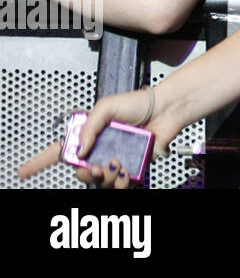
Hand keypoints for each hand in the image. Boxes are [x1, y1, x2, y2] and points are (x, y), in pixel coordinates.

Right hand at [17, 88, 178, 188]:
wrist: (167, 109)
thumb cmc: (139, 103)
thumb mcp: (107, 107)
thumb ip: (89, 126)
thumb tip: (80, 149)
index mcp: (89, 136)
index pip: (60, 151)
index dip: (39, 163)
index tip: (23, 172)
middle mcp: (100, 150)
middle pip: (80, 173)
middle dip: (85, 174)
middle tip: (94, 167)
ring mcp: (116, 160)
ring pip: (100, 182)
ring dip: (106, 177)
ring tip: (117, 165)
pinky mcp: (132, 168)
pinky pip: (120, 184)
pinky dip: (122, 180)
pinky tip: (127, 169)